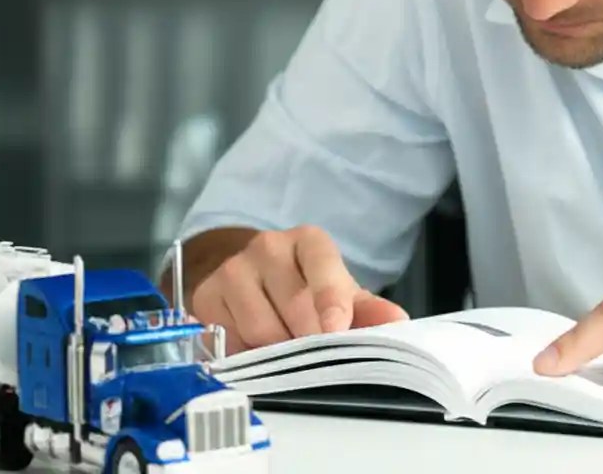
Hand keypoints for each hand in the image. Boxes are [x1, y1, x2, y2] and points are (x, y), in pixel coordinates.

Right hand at [175, 225, 407, 353]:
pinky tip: (255, 349)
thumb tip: (396, 322)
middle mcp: (268, 247)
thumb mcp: (339, 293)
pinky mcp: (206, 297)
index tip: (336, 329)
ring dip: (278, 352)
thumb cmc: (303, 288)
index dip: (331, 299)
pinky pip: (230, 341)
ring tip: (286, 351)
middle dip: (309, 340)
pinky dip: (247, 355)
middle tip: (319, 360)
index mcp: (308, 242)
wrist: (250, 278)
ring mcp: (233, 270)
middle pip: (293, 307)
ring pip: (260, 330)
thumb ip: (368, 309)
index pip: (322, 266)